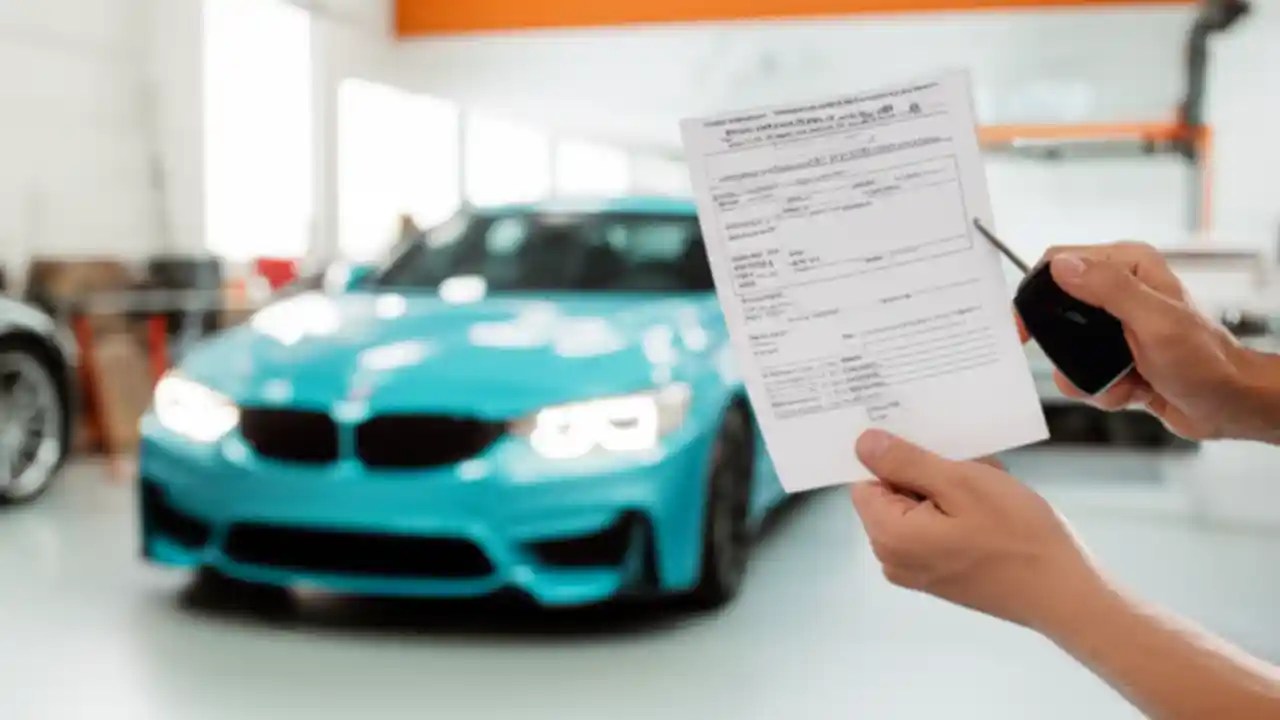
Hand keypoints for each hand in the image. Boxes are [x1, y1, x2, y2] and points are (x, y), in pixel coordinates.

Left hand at [850, 429, 1104, 631]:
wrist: (1063, 593)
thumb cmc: (1016, 535)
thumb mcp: (960, 483)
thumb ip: (905, 462)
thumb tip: (863, 444)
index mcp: (888, 536)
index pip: (864, 480)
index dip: (892, 458)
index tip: (925, 444)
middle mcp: (893, 558)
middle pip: (891, 493)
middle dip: (927, 472)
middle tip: (969, 466)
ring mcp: (916, 570)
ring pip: (919, 506)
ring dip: (949, 488)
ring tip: (987, 485)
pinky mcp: (940, 573)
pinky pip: (935, 526)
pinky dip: (958, 508)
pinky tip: (991, 505)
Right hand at [1024, 242, 1267, 440]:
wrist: (1228, 406)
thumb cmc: (1205, 361)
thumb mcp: (1155, 321)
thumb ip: (1109, 289)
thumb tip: (1062, 266)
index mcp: (1129, 267)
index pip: (1061, 262)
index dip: (1037, 293)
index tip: (1026, 327)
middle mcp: (1122, 291)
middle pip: (1058, 311)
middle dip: (1065, 348)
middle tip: (1079, 367)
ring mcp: (1118, 325)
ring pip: (1068, 350)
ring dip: (1087, 376)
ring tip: (1120, 381)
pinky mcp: (1118, 355)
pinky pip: (1085, 373)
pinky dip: (1102, 390)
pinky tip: (1130, 391)